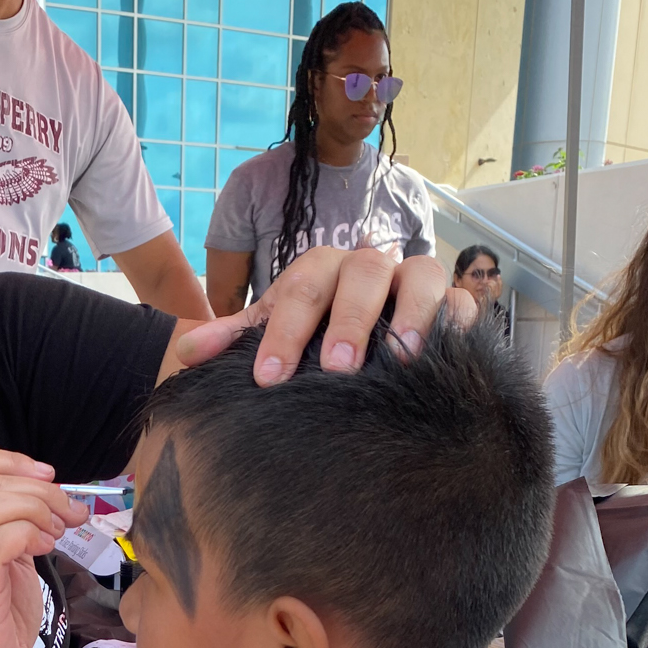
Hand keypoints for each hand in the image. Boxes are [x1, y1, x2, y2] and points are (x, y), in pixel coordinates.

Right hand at [0, 451, 87, 647]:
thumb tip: (48, 494)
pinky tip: (44, 548)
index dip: (9, 461)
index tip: (48, 476)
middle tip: (67, 512)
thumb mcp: (7, 562)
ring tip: (56, 532)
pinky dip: (25, 535)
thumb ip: (15, 526)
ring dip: (32, 510)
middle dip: (35, 489)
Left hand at [175, 248, 474, 386]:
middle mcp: (369, 269)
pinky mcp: (452, 306)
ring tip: (402, 359)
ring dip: (413, 314)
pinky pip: (463, 304)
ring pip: (422, 276)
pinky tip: (445, 356)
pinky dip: (458, 323)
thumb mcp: (273, 335)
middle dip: (350, 320)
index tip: (269, 378)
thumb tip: (184, 353)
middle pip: (363, 274)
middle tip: (336, 370)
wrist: (363, 342)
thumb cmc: (312, 338)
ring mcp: (414, 284)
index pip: (301, 287)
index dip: (284, 331)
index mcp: (323, 271)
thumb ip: (234, 341)